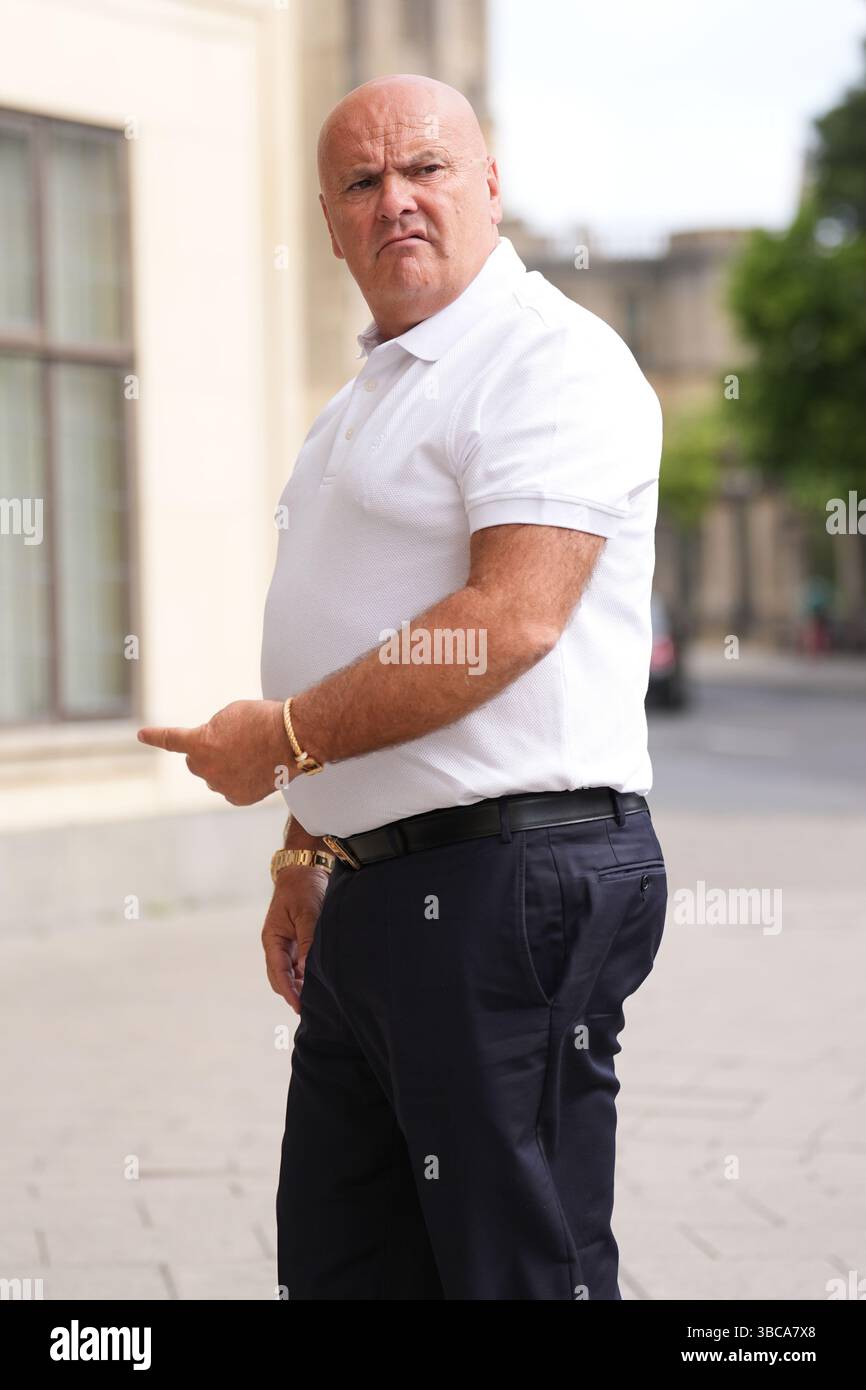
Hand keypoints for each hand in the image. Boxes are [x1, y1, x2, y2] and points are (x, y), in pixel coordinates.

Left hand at [137, 700, 294, 804]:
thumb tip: (213, 747)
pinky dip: (239, 780)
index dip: (155, 736)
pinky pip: (231, 788)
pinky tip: (257, 768)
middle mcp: (206, 770)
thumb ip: (212, 731)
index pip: (171, 740)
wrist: (293, 739)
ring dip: (223, 767)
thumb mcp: (229, 715)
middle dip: (205, 754)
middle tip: (230, 743)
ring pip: (214, 777)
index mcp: (199, 744)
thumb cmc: (263, 720)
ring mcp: (223, 787)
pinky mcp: (239, 798)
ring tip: (251, 754)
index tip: (141, 735)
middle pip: (195, 763)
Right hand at [262, 867, 328, 1013]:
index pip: (278, 973)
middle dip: (294, 993)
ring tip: (319, 997)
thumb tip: (306, 969)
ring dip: (301, 985)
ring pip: (290, 973)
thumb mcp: (307, 913)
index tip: (299, 1006)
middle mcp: (277, 945)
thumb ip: (307, 941)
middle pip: (281, 978)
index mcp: (272, 939)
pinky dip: (306, 975)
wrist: (304, 870)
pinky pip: (299, 965)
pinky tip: (319, 980)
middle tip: (313, 1007)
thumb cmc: (303, 888)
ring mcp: (286, 945)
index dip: (288, 991)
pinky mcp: (297, 942)